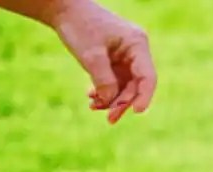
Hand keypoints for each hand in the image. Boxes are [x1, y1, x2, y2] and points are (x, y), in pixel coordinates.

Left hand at [49, 0, 156, 123]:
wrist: (64, 10)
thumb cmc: (79, 26)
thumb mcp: (90, 55)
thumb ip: (104, 80)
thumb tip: (112, 103)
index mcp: (137, 44)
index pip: (148, 76)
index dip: (144, 96)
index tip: (136, 112)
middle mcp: (136, 51)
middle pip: (137, 85)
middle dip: (123, 102)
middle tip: (109, 119)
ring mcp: (126, 57)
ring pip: (126, 86)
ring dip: (112, 99)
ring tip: (93, 106)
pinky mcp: (115, 62)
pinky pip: (115, 82)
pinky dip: (105, 92)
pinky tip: (92, 97)